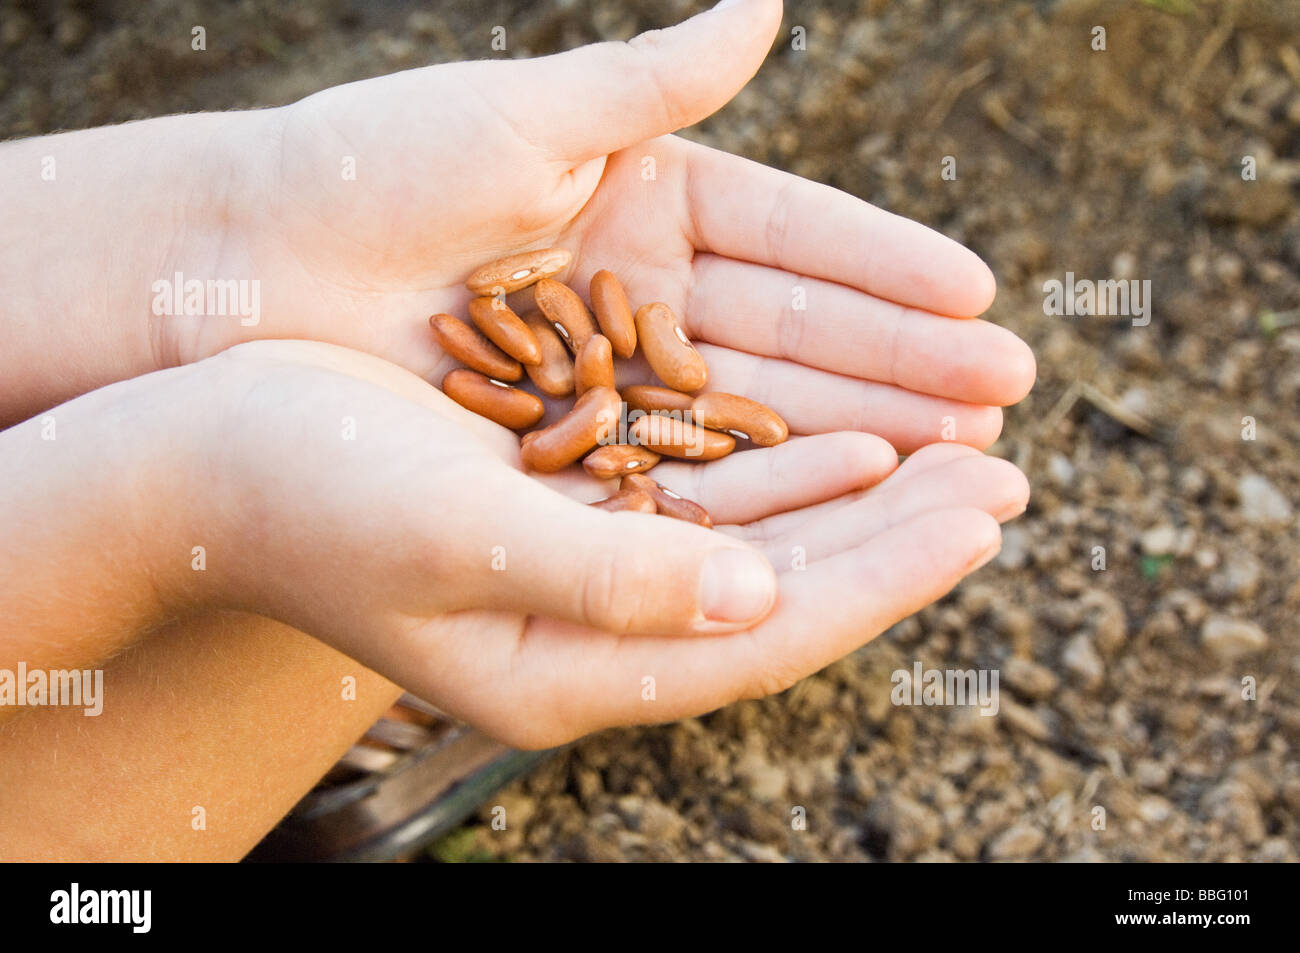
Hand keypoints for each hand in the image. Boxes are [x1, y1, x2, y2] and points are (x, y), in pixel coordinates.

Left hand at [162, 0, 1032, 454]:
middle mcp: (645, 287)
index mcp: (648, 195)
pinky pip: (682, 462)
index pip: (794, 236)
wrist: (253, 271)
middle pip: (796, 332)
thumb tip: (770, 4)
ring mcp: (615, 371)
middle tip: (1006, 397)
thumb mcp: (525, 117)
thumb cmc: (375, 169)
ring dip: (857, 428)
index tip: (978, 296)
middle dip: (903, 364)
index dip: (886, 270)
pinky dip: (760, 478)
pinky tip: (843, 497)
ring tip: (960, 454)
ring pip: (755, 404)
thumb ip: (652, 84)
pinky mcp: (572, 438)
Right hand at [171, 341, 1024, 747]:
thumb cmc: (307, 492)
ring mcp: (587, 574)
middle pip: (784, 593)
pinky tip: (850, 431)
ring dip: (860, 498)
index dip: (879, 580)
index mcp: (566, 671)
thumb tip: (756, 597)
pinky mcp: (575, 511)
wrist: (208, 453)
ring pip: (761, 543)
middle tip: (1007, 475)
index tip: (981, 516)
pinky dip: (786, 465)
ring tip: (960, 448)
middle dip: (897, 537)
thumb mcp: (453, 533)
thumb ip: (603, 575)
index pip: (762, 637)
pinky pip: (709, 495)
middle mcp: (592, 633)